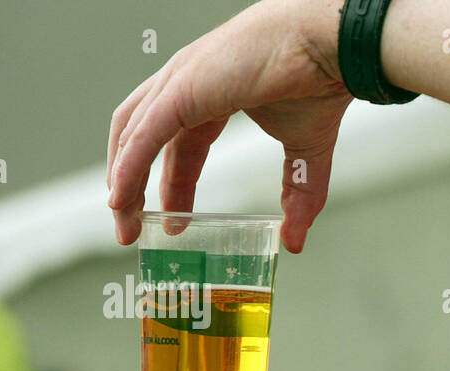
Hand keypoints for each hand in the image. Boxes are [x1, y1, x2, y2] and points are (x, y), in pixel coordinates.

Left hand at [107, 0, 350, 251]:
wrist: (328, 48)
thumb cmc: (319, 83)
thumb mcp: (306, 154)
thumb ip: (299, 197)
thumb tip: (294, 243)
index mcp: (211, 94)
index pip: (176, 144)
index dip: (171, 185)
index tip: (171, 220)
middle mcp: (186, 83)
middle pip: (141, 137)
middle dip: (133, 183)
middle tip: (131, 225)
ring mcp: (180, 81)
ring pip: (132, 134)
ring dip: (122, 179)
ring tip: (121, 217)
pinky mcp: (183, 89)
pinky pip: (144, 134)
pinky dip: (129, 166)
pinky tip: (121, 197)